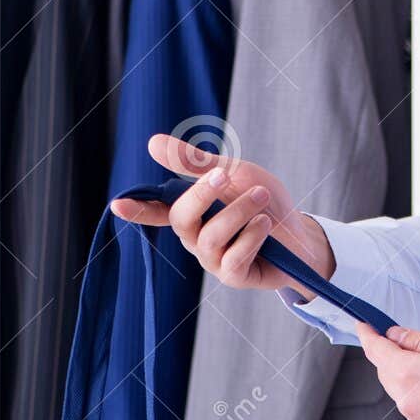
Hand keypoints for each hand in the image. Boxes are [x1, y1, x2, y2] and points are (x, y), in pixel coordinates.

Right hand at [110, 134, 333, 296]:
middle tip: (224, 175)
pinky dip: (252, 236)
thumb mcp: (234, 173)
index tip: (118, 204)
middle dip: (200, 194)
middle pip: (182, 218)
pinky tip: (265, 225)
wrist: (301, 234)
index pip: (158, 209)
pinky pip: (233, 258)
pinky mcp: (233, 276)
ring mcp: (213, 259)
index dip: (138, 208)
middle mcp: (196, 237)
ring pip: (212, 236)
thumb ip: (196, 162)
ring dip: (240, 211)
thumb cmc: (264, 202)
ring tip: (263, 197)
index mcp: (193, 211)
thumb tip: (151, 143)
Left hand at [353, 323, 419, 419]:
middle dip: (396, 359)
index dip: (368, 336)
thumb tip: (397, 337)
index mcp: (409, 377)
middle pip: (389, 377)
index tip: (365, 327)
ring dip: (417, 384)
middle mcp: (410, 407)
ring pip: (408, 399)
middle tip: (418, 346)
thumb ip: (419, 339)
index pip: (376, 352)